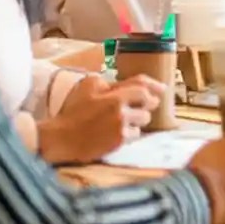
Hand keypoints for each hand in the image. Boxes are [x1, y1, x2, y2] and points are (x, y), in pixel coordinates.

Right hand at [38, 82, 156, 163]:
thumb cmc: (72, 112)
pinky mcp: (120, 141)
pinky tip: (117, 134)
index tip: (163, 88)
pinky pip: (136, 134)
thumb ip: (108, 83)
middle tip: (143, 106)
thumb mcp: (87, 87)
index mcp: (111, 92)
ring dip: (138, 120)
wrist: (61, 139)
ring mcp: (120, 124)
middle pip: (148, 101)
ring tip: (122, 122)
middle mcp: (118, 107)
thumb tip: (123, 83)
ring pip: (144, 119)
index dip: (154, 85)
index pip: (140, 84)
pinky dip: (130, 134)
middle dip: (148, 103)